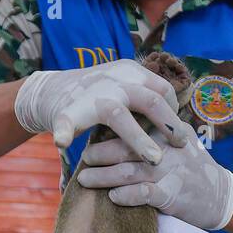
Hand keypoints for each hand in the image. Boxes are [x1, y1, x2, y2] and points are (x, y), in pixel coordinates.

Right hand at [12, 60, 185, 158]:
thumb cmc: (97, 97)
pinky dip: (64, 131)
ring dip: (139, 138)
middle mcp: (113, 79)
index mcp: (130, 72)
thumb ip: (145, 103)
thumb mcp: (124, 90)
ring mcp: (90, 94)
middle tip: (181, 146)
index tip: (177, 134)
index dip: (173, 113)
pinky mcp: (65, 109)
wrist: (51, 90)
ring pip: (118, 115)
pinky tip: (62, 142)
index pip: (162, 90)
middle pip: (149, 100)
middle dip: (169, 124)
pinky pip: (66, 120)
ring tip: (154, 159)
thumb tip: (181, 130)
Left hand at [76, 122, 232, 230]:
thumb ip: (157, 131)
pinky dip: (126, 195)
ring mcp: (171, 171)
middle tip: (84, 157)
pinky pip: (144, 193)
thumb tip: (120, 123)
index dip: (109, 130)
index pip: (134, 124)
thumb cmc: (194, 168)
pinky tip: (113, 197)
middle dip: (100, 153)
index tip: (91, 135)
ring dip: (103, 176)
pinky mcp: (173, 194)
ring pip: (129, 171)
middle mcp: (169, 148)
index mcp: (169, 131)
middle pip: (126, 147)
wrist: (223, 197)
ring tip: (85, 179)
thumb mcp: (180, 140)